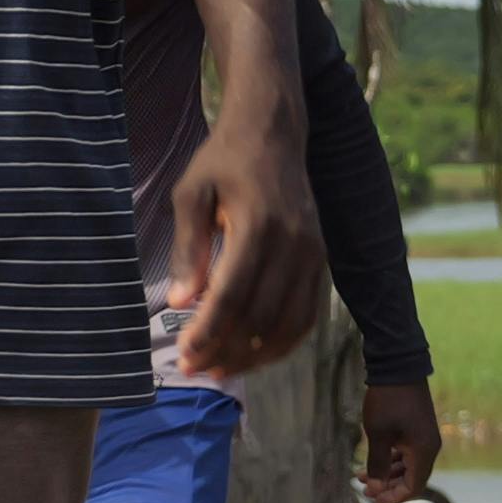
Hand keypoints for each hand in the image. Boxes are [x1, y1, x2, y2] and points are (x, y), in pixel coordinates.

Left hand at [170, 121, 323, 378]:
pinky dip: (284, 342)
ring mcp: (314, 253)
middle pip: (262, 316)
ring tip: (223, 370)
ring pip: (290, 323)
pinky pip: (308, 314)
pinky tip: (257, 353)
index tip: (183, 356)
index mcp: (258, 225)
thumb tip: (180, 302)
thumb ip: (187, 249)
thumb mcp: (190, 194)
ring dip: (257, 354)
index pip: (233, 295)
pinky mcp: (321, 259)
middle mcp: (294, 244)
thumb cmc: (222, 162)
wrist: (273, 132)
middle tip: (195, 370)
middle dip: (227, 350)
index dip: (209, 332)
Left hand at [358, 381, 441, 502]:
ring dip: (386, 473)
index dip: (394, 497)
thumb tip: (375, 488)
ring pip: (407, 465)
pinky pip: (406, 453)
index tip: (372, 500)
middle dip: (388, 486)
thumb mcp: (378, 435)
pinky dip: (390, 460)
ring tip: (361, 475)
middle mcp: (429, 447)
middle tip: (363, 489)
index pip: (413, 486)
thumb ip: (377, 464)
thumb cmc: (388, 402)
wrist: (398, 367)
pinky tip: (373, 460)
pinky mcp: (417, 429)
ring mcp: (424, 437)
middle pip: (411, 478)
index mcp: (424, 451)